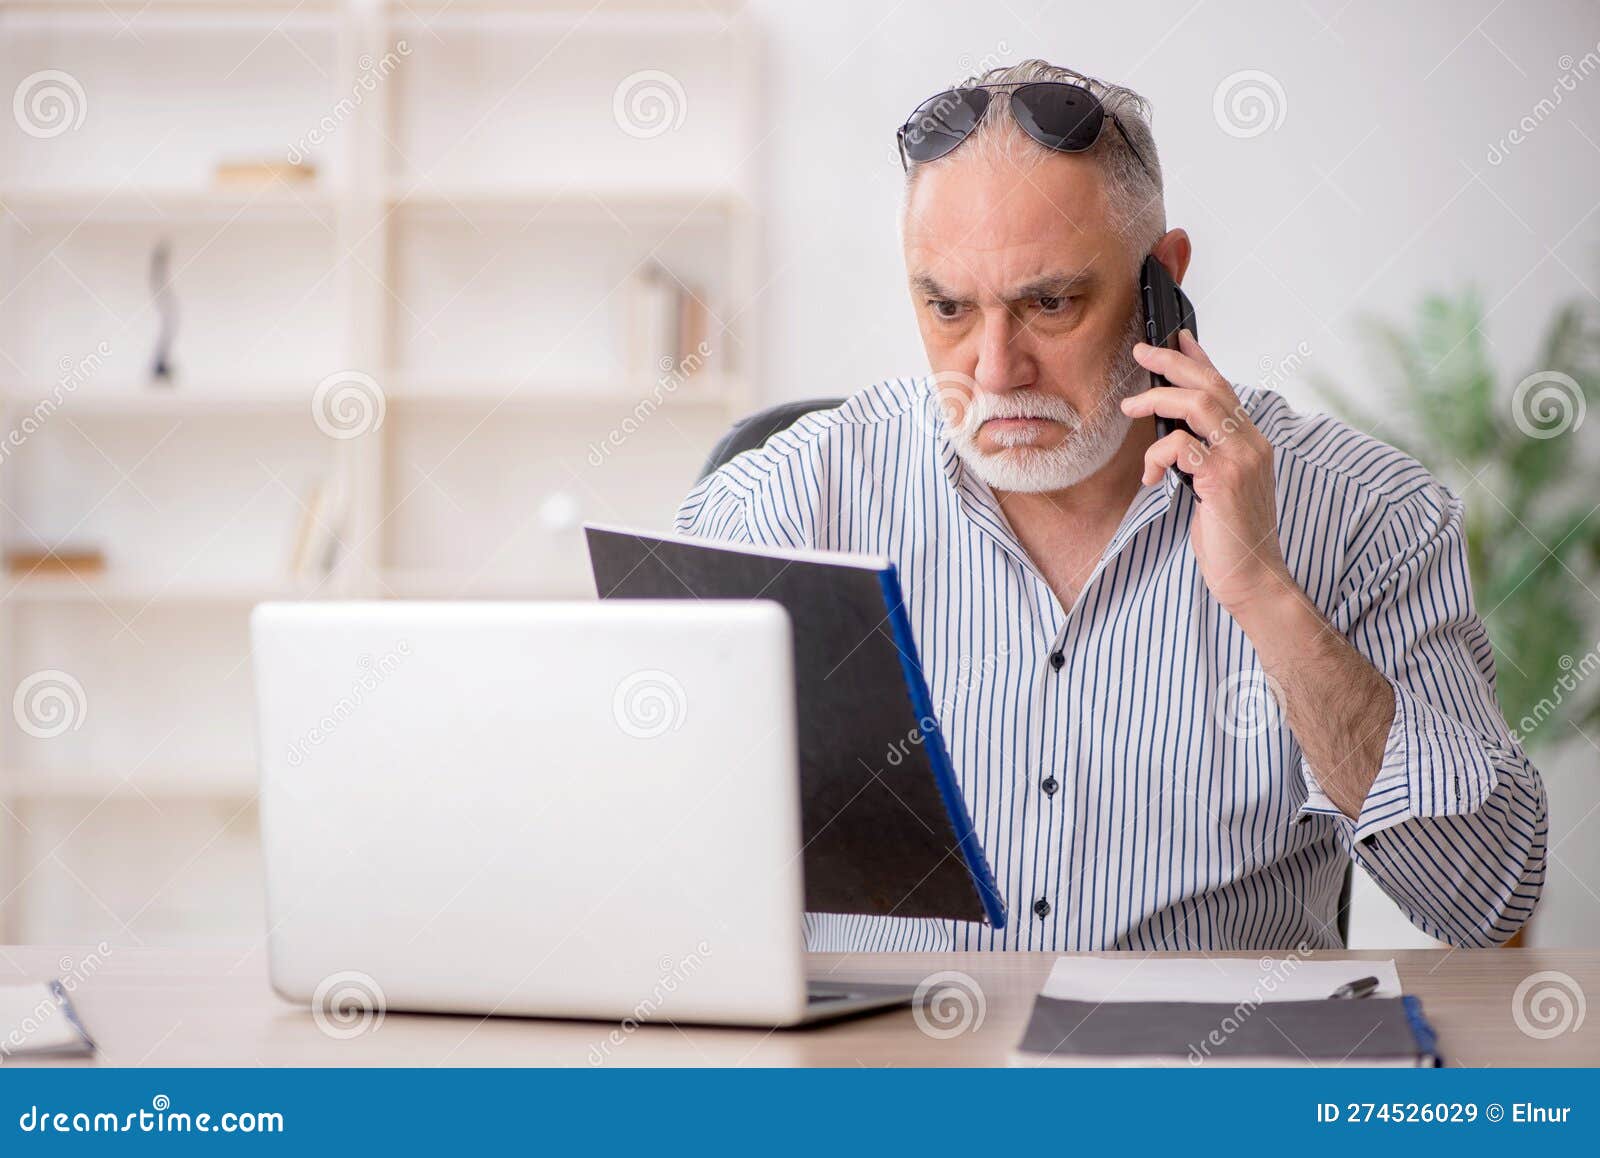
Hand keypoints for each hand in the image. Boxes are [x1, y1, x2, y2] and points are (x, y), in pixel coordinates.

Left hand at [1120, 330, 1295, 616]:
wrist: (1253, 578)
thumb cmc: (1230, 536)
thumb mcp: (1216, 487)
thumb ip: (1205, 457)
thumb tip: (1173, 434)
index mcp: (1251, 442)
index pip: (1225, 387)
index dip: (1200, 359)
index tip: (1177, 336)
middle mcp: (1251, 444)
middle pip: (1211, 385)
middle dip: (1172, 363)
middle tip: (1141, 351)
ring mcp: (1241, 460)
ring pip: (1198, 405)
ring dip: (1157, 400)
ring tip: (1130, 407)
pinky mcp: (1224, 480)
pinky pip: (1181, 447)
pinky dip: (1157, 454)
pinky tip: (1149, 476)